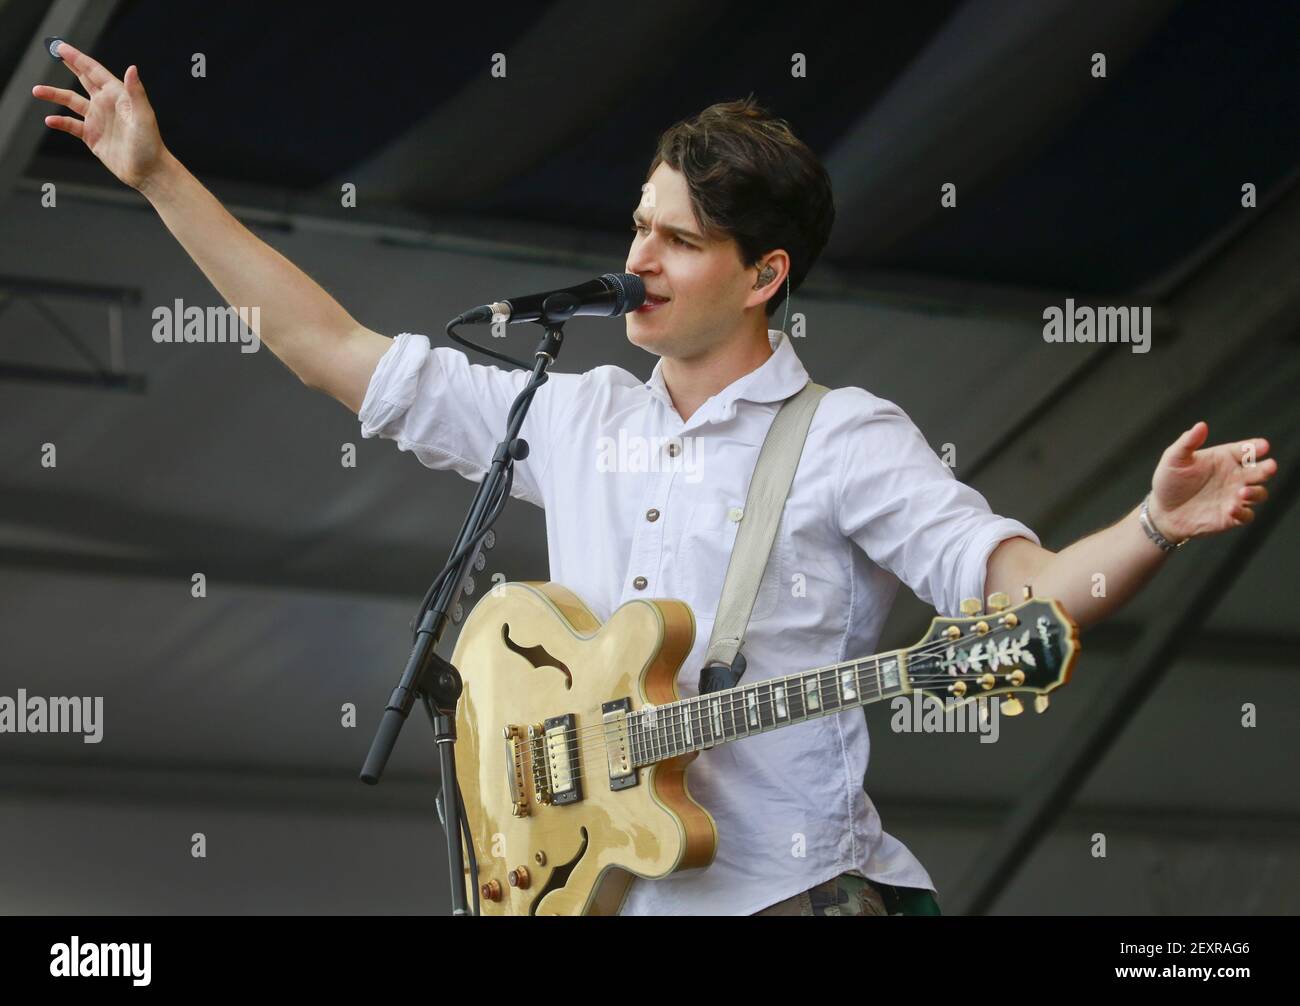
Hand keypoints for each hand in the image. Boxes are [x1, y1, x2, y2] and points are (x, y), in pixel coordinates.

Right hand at [31, 42, 166, 191]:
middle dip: (70, 64)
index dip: (77, 58)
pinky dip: (60, 122)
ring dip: (54, 95)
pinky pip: (72, 125)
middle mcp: (106, 104)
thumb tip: (132, 68)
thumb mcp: (143, 117)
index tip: (60, 47)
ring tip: (37, 90)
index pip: (94, 71)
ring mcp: (98, 120)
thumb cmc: (150, 144)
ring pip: (71, 101)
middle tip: (53, 50)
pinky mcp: (93, 136)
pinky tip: (50, 120)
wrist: (148, 172)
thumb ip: (136, 92)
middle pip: (83, 79)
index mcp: (117, 95)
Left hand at [1149, 421, 1276, 539]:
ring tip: (1242, 492)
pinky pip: (1246, 515)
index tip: (1263, 446)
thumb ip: (1188, 442)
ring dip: (1256, 492)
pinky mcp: (1231, 516)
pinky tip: (1231, 509)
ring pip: (1259, 493)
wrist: (1163, 511)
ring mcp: (1235, 496)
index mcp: (1225, 458)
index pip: (1246, 450)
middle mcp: (1235, 476)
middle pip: (1260, 471)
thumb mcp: (1174, 458)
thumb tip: (1201, 425)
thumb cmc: (1169, 481)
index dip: (1256, 447)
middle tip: (1270, 466)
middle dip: (1267, 468)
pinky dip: (1243, 513)